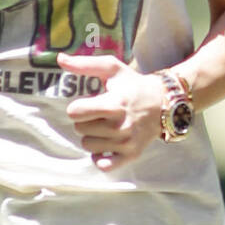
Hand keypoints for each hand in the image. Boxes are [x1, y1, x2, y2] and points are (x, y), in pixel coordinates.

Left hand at [59, 53, 164, 171]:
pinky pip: (102, 165)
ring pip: (87, 145)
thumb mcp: (113, 69)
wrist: (165, 102)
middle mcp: (121, 125)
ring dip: (93, 135)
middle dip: (86, 120)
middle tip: (101, 113)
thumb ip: (85, 64)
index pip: (75, 112)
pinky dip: (100, 156)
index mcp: (115, 103)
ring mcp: (127, 142)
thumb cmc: (134, 84)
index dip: (79, 106)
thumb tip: (60, 59)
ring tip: (106, 126)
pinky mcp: (131, 155)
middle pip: (80, 129)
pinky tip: (107, 144)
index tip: (89, 102)